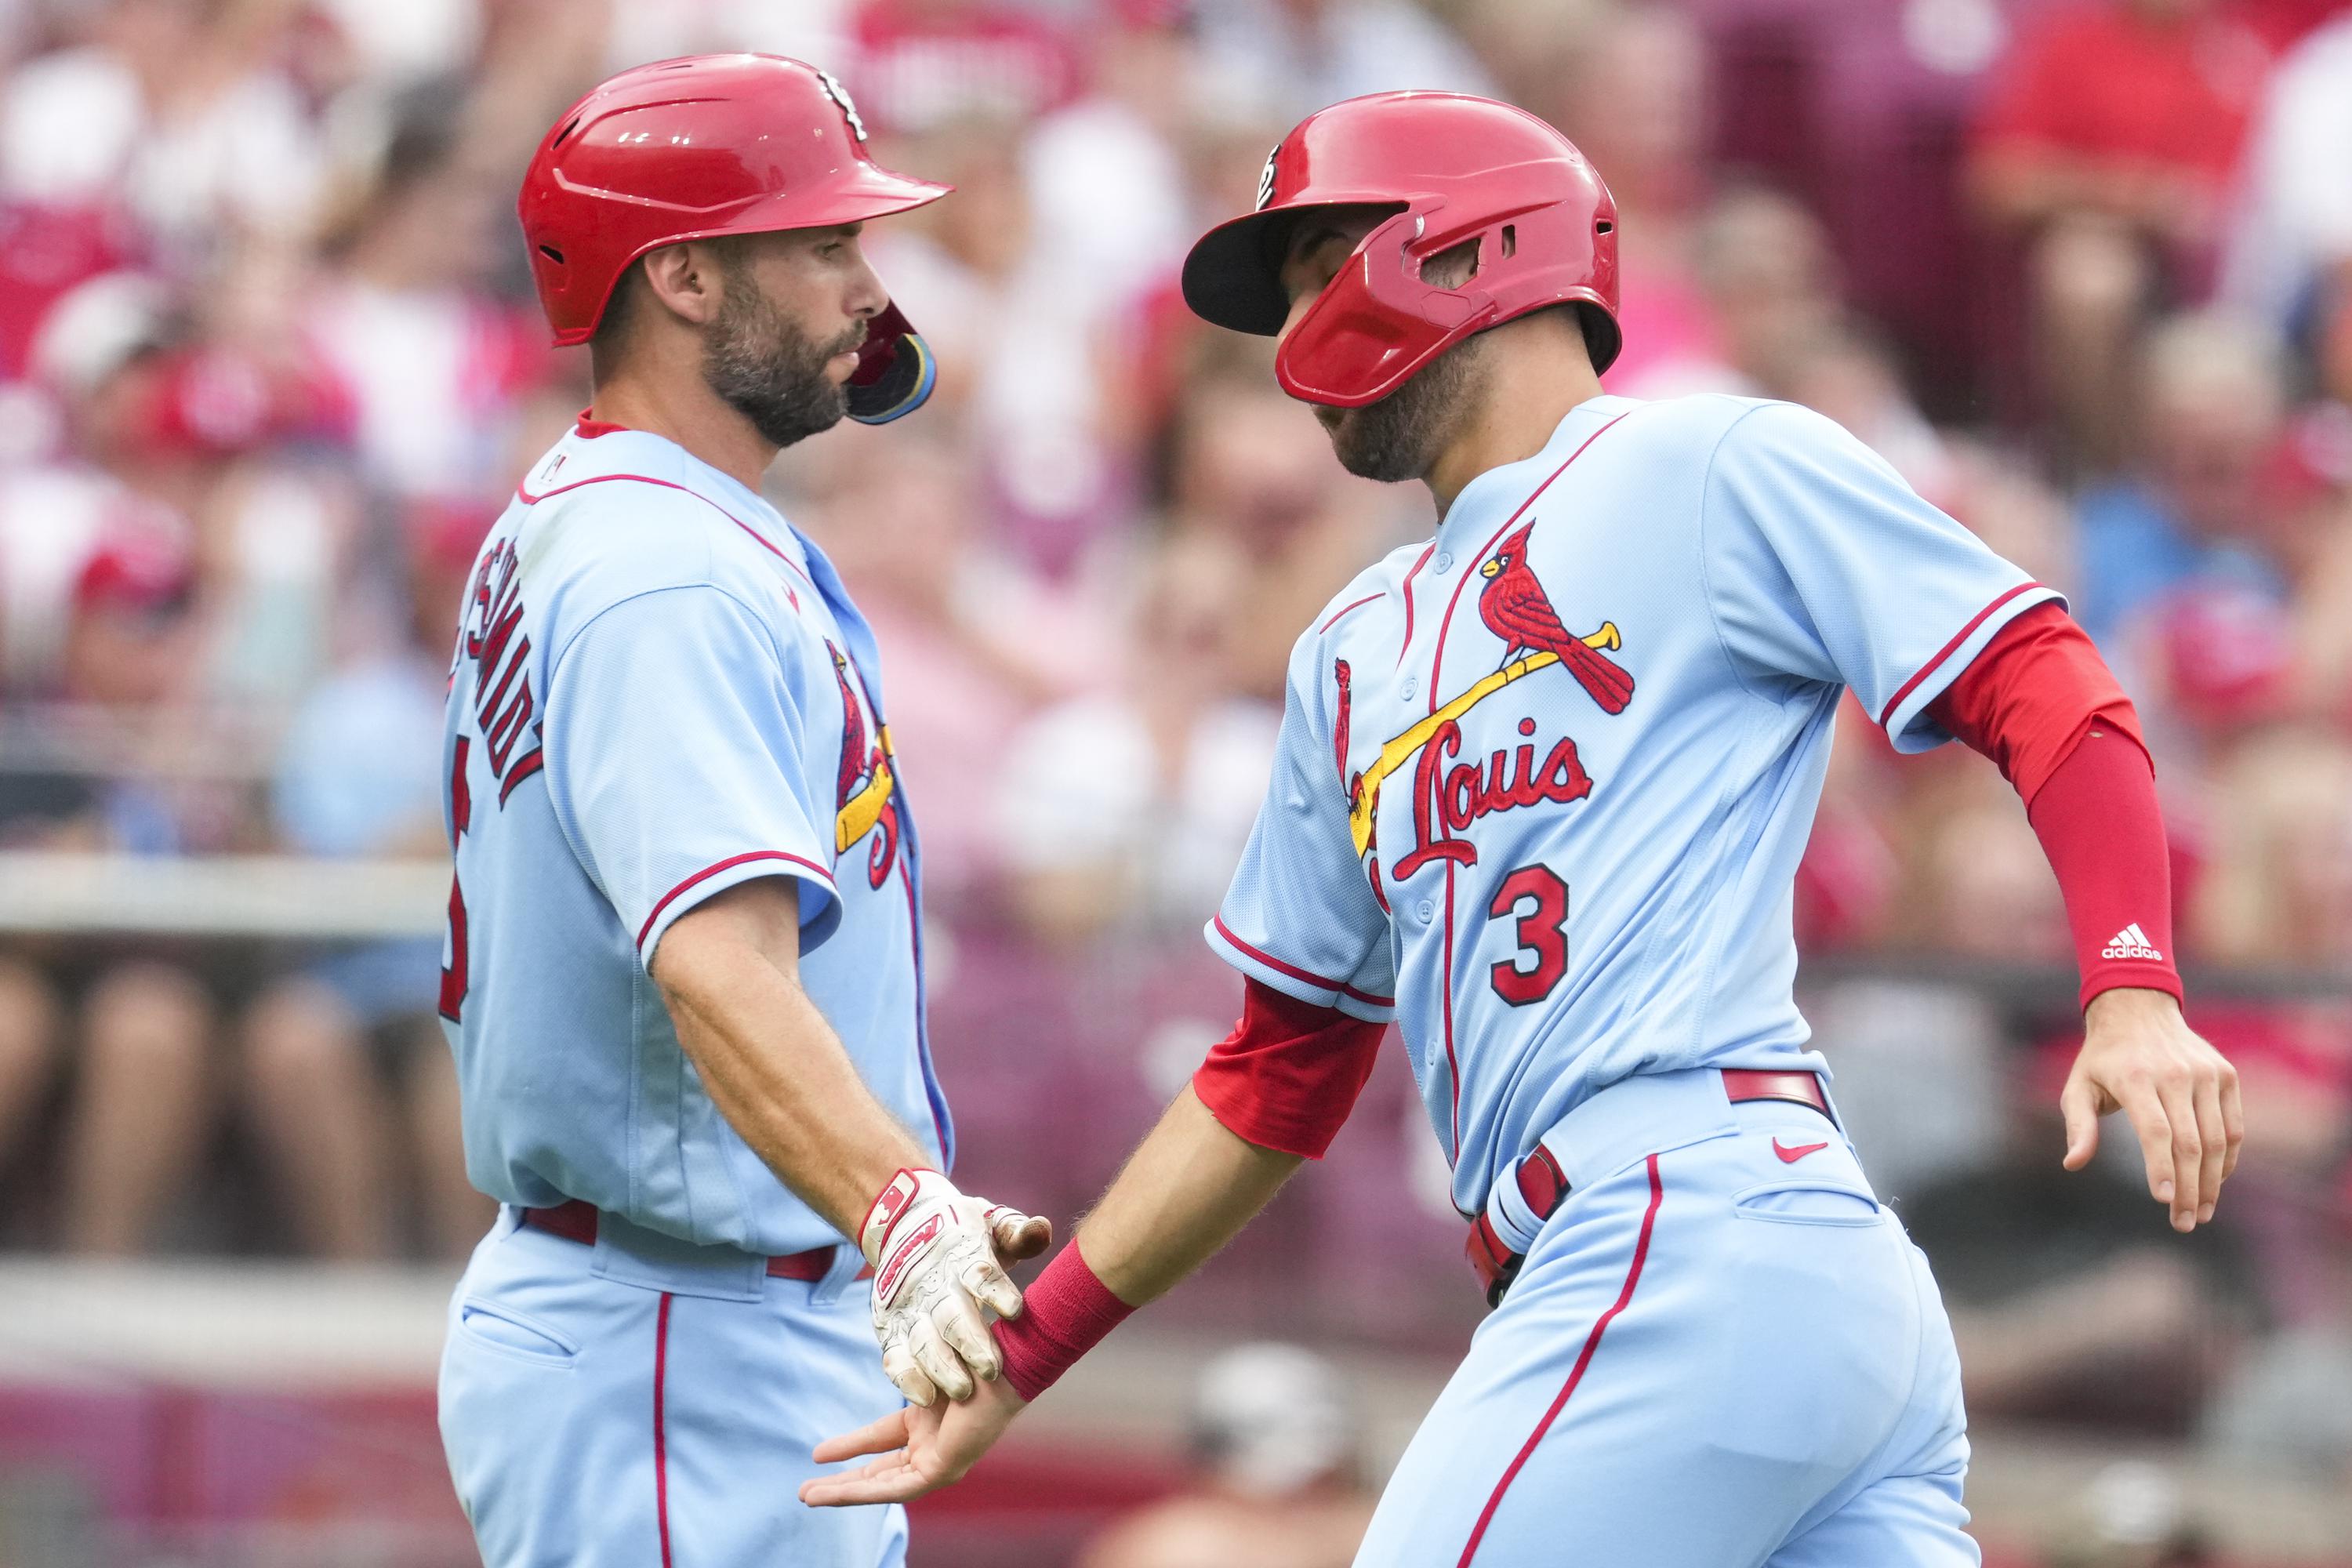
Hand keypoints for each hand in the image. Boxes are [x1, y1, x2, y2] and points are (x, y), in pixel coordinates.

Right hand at [798, 1372, 1025, 1506]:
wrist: (1003, 1362)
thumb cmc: (974, 1357)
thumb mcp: (923, 1371)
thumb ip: (905, 1377)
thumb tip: (890, 1360)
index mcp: (929, 1423)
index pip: (882, 1441)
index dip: (850, 1446)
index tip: (819, 1454)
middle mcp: (933, 1445)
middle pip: (878, 1471)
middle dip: (841, 1481)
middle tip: (806, 1490)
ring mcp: (938, 1462)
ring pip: (881, 1486)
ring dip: (842, 1492)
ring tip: (806, 1497)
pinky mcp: (941, 1471)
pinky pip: (893, 1488)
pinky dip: (860, 1492)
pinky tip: (832, 1494)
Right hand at [859, 1169, 1051, 1405]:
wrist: (907, 1226)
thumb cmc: (966, 1234)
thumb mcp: (993, 1223)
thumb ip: (1017, 1232)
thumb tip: (1041, 1230)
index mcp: (963, 1255)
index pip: (980, 1273)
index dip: (996, 1291)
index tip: (1015, 1311)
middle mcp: (933, 1283)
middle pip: (951, 1315)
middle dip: (971, 1342)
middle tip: (992, 1369)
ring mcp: (908, 1307)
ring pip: (922, 1341)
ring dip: (941, 1367)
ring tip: (963, 1390)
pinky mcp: (890, 1328)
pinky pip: (894, 1356)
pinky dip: (907, 1377)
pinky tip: (926, 1396)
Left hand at [2062, 988, 2243, 1231]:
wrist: (2139, 1010)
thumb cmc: (2103, 1058)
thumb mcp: (2078, 1086)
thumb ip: (2078, 1126)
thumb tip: (2072, 1164)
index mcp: (2136, 1077)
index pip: (2156, 1131)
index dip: (2162, 1168)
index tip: (2163, 1201)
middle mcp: (2176, 1074)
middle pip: (2190, 1143)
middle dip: (2188, 1189)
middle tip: (2184, 1223)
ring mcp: (2206, 1074)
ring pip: (2218, 1140)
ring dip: (2212, 1182)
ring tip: (2201, 1212)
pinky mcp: (2226, 1076)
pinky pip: (2233, 1126)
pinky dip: (2228, 1158)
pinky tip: (2215, 1182)